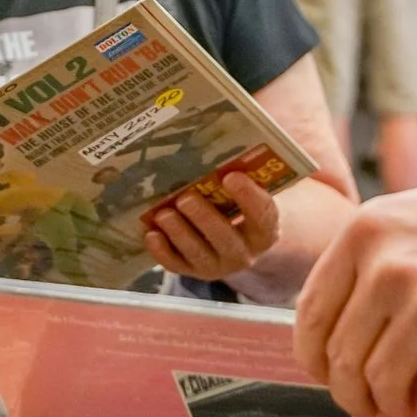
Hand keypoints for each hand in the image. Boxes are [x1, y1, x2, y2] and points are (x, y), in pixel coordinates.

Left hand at [144, 171, 280, 280]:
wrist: (236, 240)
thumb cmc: (240, 206)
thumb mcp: (247, 195)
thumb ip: (240, 178)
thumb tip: (217, 146)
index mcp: (264, 231)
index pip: (263, 215)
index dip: (249, 197)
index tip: (231, 176)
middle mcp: (244, 254)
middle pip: (227, 240)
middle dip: (205, 219)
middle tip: (186, 198)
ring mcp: (218, 266)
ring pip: (199, 255)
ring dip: (180, 234)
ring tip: (163, 213)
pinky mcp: (193, 271)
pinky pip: (177, 265)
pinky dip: (163, 252)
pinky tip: (151, 234)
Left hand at [294, 148, 416, 416]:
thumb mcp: (415, 219)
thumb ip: (372, 265)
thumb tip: (338, 339)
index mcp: (366, 232)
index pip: (311, 314)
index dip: (315, 359)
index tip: (328, 376)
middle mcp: (390, 265)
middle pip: (343, 358)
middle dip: (354, 394)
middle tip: (372, 404)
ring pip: (382, 384)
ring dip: (393, 407)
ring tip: (408, 406)